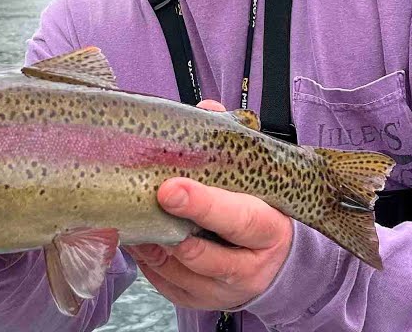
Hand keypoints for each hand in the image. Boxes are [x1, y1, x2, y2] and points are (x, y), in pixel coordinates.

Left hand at [126, 100, 294, 309]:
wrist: (275, 262)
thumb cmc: (260, 210)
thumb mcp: (257, 179)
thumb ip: (231, 143)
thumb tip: (207, 109)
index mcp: (268, 229)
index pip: (237, 219)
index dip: (202, 204)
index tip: (168, 189)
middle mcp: (249, 267)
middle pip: (202, 255)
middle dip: (168, 230)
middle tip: (142, 202)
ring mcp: (224, 290)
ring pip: (177, 272)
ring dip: (152, 245)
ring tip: (136, 216)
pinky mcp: (200, 302)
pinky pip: (164, 285)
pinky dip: (149, 262)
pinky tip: (142, 237)